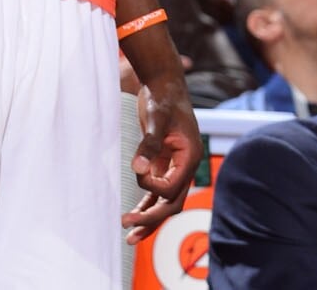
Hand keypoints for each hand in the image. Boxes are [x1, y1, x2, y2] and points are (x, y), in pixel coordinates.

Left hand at [123, 69, 202, 243]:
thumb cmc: (162, 97)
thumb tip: (138, 169)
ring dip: (149, 219)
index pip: (173, 188)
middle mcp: (186, 166)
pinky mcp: (164, 163)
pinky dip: (147, 203)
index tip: (138, 173)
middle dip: (151, 219)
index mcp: (190, 157)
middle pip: (172, 203)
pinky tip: (134, 215)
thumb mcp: (156, 118)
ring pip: (166, 202)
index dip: (154, 188)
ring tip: (129, 236)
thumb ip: (149, 143)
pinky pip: (158, 191)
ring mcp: (176, 166)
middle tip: (127, 229)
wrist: (163, 81)